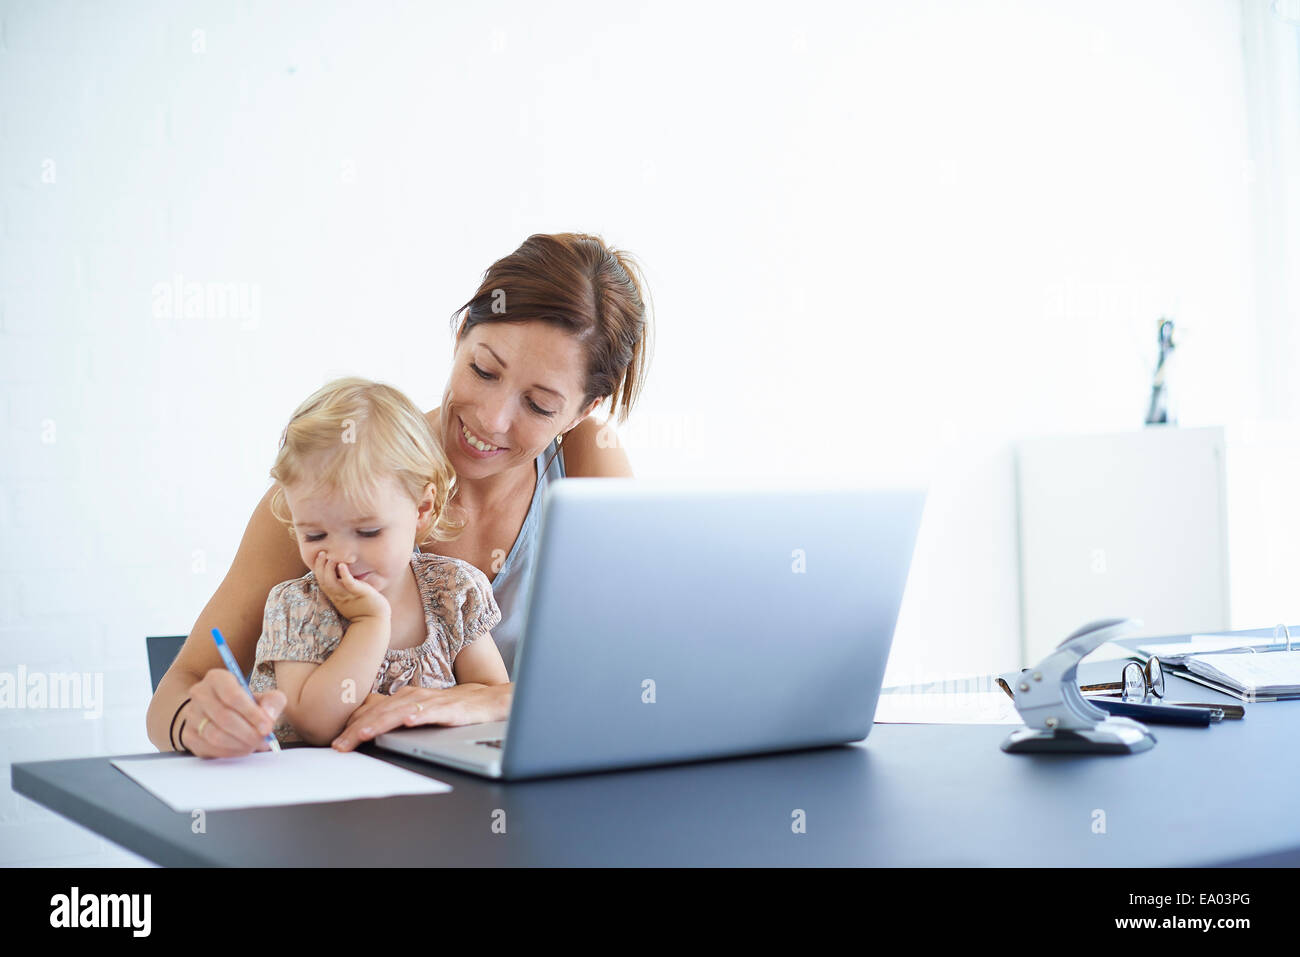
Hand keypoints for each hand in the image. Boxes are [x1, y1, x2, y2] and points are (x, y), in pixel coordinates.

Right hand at [181, 668, 286, 758]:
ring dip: (239, 744)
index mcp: (217, 678)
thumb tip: (268, 717)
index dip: (252, 714)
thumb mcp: (264, 696)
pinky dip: (229, 752)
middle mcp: (199, 694)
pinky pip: (209, 748)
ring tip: (255, 745)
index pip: (233, 696)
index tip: (267, 727)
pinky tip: (242, 749)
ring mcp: (191, 715)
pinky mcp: (188, 735)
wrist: (220, 709)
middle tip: (263, 740)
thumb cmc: (246, 703)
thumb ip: (273, 702)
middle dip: (248, 733)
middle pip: (224, 717)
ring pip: (215, 735)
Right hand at [312, 551, 390, 621]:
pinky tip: (342, 565)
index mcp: (336, 596)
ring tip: (330, 557)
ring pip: (332, 582)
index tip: (319, 557)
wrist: (375, 622)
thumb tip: (342, 575)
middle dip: (320, 566)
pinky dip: (344, 574)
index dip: (318, 569)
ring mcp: (348, 595)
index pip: (322, 581)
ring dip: (329, 569)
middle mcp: (339, 595)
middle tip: (322, 553)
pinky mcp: (359, 593)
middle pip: (323, 581)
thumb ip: (345, 587)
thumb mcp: (350, 597)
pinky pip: (349, 583)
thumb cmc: (365, 608)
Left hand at [331, 683, 512, 750]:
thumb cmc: (449, 708)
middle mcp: (413, 696)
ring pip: (400, 712)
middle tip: (340, 746)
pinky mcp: (450, 708)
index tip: (336, 744)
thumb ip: (396, 718)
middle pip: (380, 713)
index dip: (351, 727)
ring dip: (380, 723)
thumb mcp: (418, 712)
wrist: (485, 702)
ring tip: (363, 734)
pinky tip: (409, 722)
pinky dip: (419, 716)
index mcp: (402, 698)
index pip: (372, 712)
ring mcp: (430, 702)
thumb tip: (367, 732)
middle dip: (357, 730)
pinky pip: (432, 712)